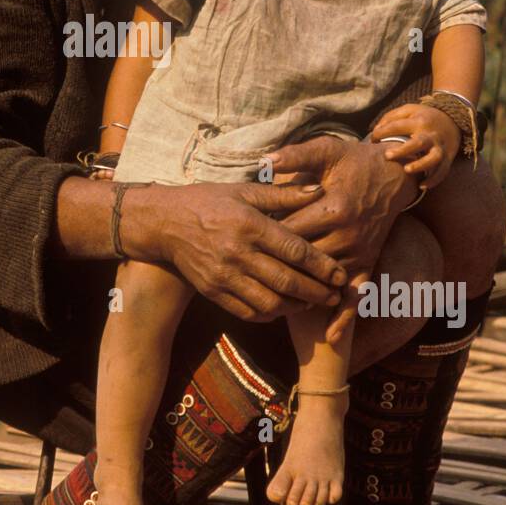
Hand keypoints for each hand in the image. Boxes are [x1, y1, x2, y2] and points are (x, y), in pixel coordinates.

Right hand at [121, 180, 346, 321]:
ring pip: (269, 301)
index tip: (341, 275)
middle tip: (335, 296)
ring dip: (295, 306)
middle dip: (316, 291)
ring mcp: (223, 275)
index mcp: (249, 224)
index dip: (322, 266)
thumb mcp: (244, 191)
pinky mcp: (212, 291)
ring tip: (311, 302)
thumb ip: (283, 194)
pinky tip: (282, 307)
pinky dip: (270, 314)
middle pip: (286, 280)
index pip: (295, 250)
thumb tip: (320, 190)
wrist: (165, 223)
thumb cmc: (208, 202)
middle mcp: (237, 252)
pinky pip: (247, 311)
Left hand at [266, 137, 420, 338]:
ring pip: (323, 280)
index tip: (239, 244)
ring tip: (270, 302)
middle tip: (248, 276)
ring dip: (300, 293)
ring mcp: (359, 253)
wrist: (393, 175)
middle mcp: (348, 236)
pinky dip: (345, 316)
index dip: (263, 239)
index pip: (289, 232)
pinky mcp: (369, 262)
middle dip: (275, 269)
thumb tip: (266, 161)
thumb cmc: (354, 161)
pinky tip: (332, 336)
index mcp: (333, 209)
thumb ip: (296, 157)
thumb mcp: (326, 151)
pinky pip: (357, 295)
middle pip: (303, 261)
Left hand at [371, 104, 460, 189]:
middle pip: (419, 142)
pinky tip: (421, 186)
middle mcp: (431, 135)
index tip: (372, 139)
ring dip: (421, 165)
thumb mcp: (409, 110)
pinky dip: (434, 180)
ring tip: (407, 170)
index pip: (398, 126)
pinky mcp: (447, 158)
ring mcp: (440, 147)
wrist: (453, 120)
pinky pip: (443, 171)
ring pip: (434, 158)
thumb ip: (391, 117)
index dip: (382, 132)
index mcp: (419, 121)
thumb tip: (376, 131)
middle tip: (387, 156)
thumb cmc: (424, 117)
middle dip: (403, 150)